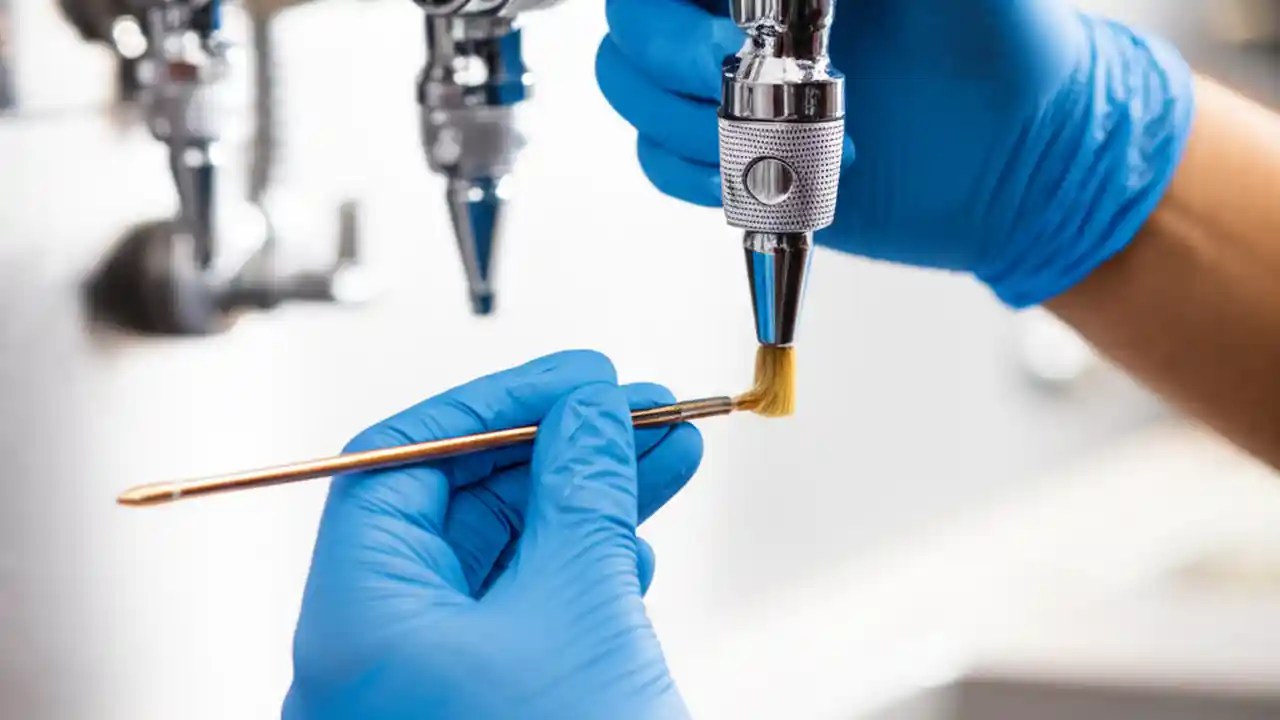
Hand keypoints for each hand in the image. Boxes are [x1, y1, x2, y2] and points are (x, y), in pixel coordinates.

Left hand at [283, 351, 698, 719]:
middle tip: (636, 411)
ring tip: (664, 461)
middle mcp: (374, 653)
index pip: (399, 464)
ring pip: (502, 559)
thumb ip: (581, 493)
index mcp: (357, 621)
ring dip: (584, 504)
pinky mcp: (484, 710)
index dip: (493, 403)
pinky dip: (580, 571)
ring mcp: (428, 688)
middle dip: (557, 449)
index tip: (574, 377)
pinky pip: (523, 614)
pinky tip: (634, 548)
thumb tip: (590, 412)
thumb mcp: (580, 612)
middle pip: (457, 506)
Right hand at [596, 0, 1193, 305]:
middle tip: (730, 65)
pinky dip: (696, 178)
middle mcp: (735, 17)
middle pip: (632, 23)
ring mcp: (729, 87)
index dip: (671, 3)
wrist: (1024, 160)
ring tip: (780, 134)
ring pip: (631, 93)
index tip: (732, 21)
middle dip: (669, 53)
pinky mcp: (734, 159)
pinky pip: (661, 164)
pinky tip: (765, 178)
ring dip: (689, 121)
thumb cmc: (1004, 49)